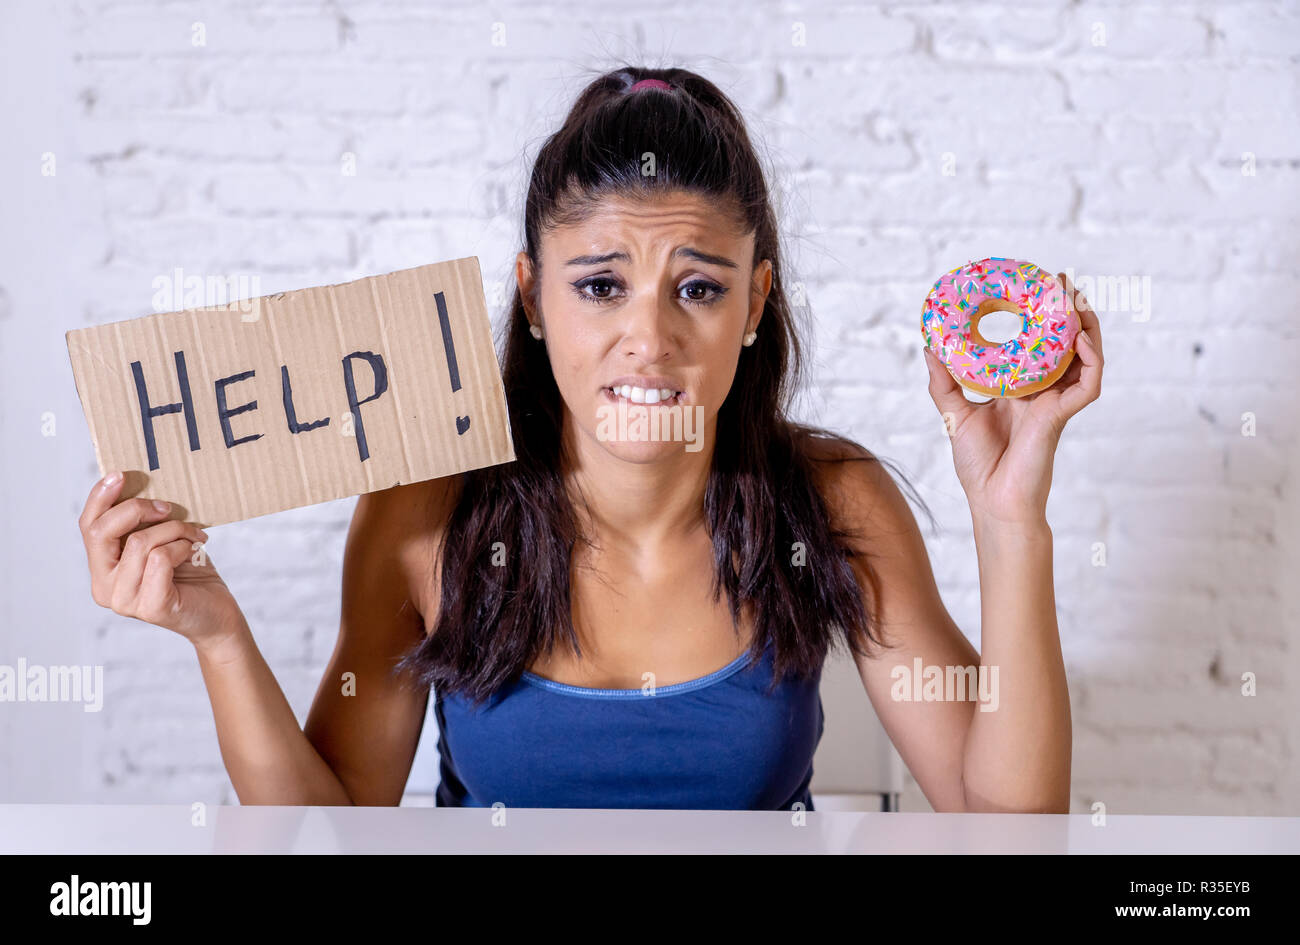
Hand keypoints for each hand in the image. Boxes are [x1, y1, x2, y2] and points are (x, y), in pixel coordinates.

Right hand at [78, 473, 244, 646]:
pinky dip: (182, 547)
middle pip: (102, 531)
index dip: (100, 498)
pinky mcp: (151, 607)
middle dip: (138, 509)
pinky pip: (160, 559)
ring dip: (174, 529)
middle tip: (168, 508)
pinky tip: (194, 551)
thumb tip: (138, 486)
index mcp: (103, 568)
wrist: (217, 614)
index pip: (88, 527)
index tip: (121, 475)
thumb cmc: (190, 573)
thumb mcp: (162, 541)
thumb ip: (142, 524)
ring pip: (139, 542)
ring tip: (193, 535)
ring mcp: (124, 600)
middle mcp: (105, 587)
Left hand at [921, 271, 1103, 525]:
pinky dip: (1090, 360)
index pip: (1040, 344)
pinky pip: (1087, 384)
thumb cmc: (979, 465)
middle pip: (1068, 344)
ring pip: (1086, 358)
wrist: (992, 501)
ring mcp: (1056, 403)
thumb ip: (944, 382)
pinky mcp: (1062, 417)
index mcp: (1023, 388)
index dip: (1043, 317)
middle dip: (1071, 311)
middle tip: (1064, 281)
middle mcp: (1044, 391)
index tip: (1037, 287)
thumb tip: (929, 347)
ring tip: (1078, 299)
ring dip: (1087, 326)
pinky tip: (1081, 338)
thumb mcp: (955, 414)